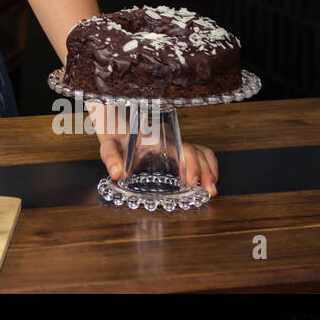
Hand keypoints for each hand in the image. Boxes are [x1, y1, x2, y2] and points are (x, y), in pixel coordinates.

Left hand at [86, 102, 219, 195]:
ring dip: (210, 171)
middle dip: (205, 172)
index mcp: (159, 139)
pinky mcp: (179, 152)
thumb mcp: (109, 147)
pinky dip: (208, 168)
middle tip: (207, 190)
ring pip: (203, 153)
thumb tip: (117, 173)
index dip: (191, 164)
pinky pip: (201, 156)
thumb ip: (110, 158)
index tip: (191, 181)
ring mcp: (177, 146)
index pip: (183, 149)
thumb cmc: (116, 139)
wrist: (117, 128)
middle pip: (198, 152)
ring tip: (210, 190)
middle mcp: (172, 140)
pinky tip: (207, 182)